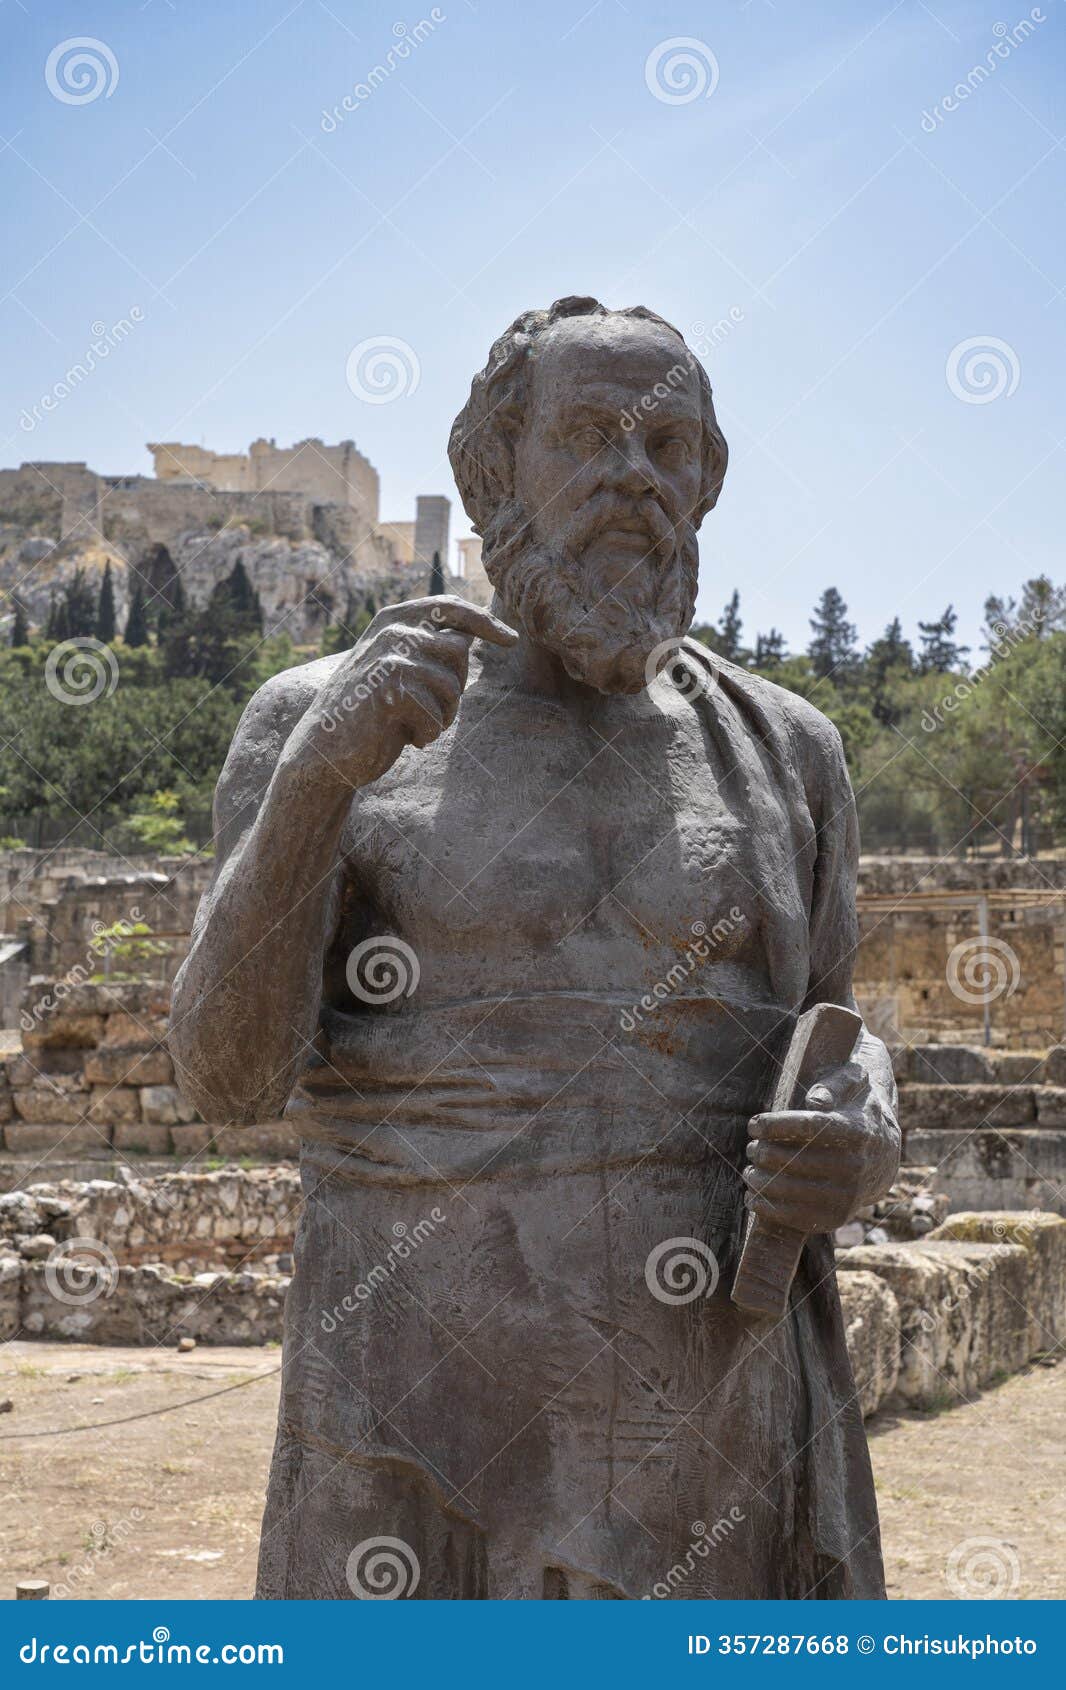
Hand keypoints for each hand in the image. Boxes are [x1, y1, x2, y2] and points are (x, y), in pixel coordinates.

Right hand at [298, 596, 516, 787]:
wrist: (324, 749)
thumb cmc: (370, 712)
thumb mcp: (399, 671)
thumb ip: (430, 649)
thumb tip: (477, 634)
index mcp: (393, 619)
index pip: (450, 608)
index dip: (485, 622)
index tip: (511, 640)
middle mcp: (391, 630)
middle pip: (459, 652)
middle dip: (454, 687)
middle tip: (426, 709)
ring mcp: (389, 657)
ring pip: (452, 686)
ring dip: (442, 715)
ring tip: (412, 723)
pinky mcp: (389, 689)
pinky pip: (436, 714)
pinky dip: (427, 733)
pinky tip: (401, 736)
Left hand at [742, 1062, 897, 1234]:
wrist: (883, 1157)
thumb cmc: (857, 1112)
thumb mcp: (855, 1086)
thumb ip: (835, 1085)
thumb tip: (815, 1100)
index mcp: (858, 1132)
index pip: (810, 1128)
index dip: (776, 1126)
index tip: (754, 1125)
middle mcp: (855, 1167)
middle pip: (795, 1160)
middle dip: (764, 1153)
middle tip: (752, 1148)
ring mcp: (847, 1196)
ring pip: (791, 1191)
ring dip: (761, 1180)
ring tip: (750, 1170)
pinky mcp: (836, 1218)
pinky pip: (796, 1218)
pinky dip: (768, 1208)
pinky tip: (752, 1196)